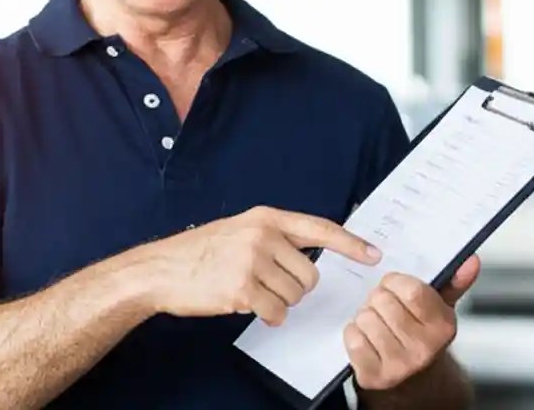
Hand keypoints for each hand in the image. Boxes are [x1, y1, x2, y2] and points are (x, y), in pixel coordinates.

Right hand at [140, 205, 381, 326]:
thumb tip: (307, 259)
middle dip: (294, 288)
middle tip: (266, 285)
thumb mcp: (237, 230)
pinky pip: (276, 312)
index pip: (318, 229)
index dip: (349, 243)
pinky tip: (243, 303)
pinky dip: (266, 315)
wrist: (160, 269)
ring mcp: (252, 262)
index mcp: (264, 218)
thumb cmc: (198, 252)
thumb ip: (271, 238)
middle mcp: (262, 236)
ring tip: (248, 291)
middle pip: (309, 275)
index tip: (373, 254)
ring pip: (294, 296)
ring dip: (277, 302)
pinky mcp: (243, 289)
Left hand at [344, 254, 480, 390]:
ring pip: (365, 318)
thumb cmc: (422, 336)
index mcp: (442, 326)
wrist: (415, 381)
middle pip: (382, 300)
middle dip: (378, 299)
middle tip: (385, 308)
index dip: (395, 282)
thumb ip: (453, 282)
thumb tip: (470, 261)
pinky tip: (367, 339)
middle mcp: (424, 348)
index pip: (411, 289)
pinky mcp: (374, 376)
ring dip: (366, 317)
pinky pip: (353, 338)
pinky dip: (354, 334)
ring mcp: (399, 365)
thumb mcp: (439, 308)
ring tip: (378, 324)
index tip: (394, 285)